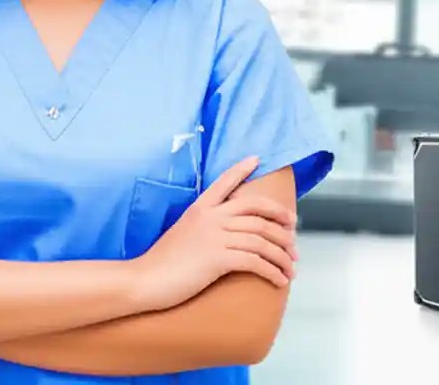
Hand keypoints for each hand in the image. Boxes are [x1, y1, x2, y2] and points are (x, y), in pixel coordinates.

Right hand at [131, 156, 298, 311]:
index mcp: (199, 209)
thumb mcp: (182, 234)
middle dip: (281, 220)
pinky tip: (279, 280)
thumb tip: (224, 235)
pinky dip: (273, 271)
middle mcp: (210, 218)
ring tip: (291, 268)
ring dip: (282, 254)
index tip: (257, 158)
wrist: (145, 279)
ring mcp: (214, 236)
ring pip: (262, 238)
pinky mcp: (217, 258)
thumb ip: (202, 228)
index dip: (242, 169)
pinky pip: (256, 261)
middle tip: (293, 237)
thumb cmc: (161, 263)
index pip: (224, 182)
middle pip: (257, 209)